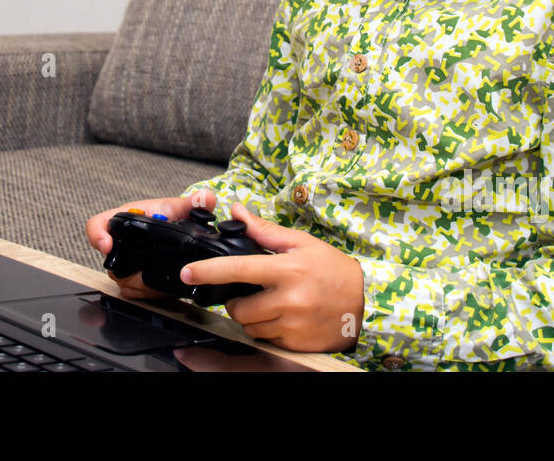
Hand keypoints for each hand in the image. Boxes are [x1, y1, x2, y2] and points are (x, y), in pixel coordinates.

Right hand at [84, 189, 217, 299]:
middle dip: (129, 269)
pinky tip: (162, 287)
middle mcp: (121, 242)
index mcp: (126, 218)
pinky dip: (147, 292)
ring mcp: (125, 262)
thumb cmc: (172, 216)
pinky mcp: (133, 278)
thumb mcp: (182, 208)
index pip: (97, 224)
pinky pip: (132, 292)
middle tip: (149, 271)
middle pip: (110, 260)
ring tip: (161, 279)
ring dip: (141, 283)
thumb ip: (195, 203)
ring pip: (121, 280)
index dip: (97, 235)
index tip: (107, 246)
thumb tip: (206, 198)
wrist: (179, 231)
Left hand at [179, 202, 363, 353]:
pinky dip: (267, 329)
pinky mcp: (296, 343)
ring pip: (250, 326)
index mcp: (286, 269)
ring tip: (270, 303)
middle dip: (236, 300)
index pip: (238, 269)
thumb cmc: (332, 269)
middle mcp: (288, 299)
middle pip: (238, 307)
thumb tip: (236, 211)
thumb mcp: (301, 243)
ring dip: (251, 317)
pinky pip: (266, 339)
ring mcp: (293, 324)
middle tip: (250, 291)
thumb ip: (264, 230)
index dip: (208, 271)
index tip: (188, 273)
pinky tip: (283, 317)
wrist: (366, 302)